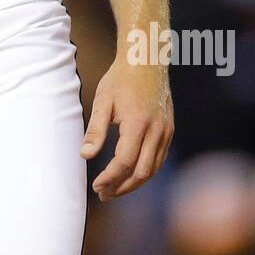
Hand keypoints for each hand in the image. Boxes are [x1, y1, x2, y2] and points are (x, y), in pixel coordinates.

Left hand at [81, 54, 172, 200]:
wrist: (146, 60)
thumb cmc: (121, 79)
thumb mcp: (102, 101)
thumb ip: (95, 130)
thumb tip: (85, 156)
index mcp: (138, 123)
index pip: (125, 161)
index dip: (110, 178)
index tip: (96, 186)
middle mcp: (156, 130)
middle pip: (142, 172)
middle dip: (122, 187)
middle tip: (103, 194)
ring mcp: (166, 131)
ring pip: (153, 169)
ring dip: (134, 183)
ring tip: (114, 189)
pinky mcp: (169, 130)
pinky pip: (159, 159)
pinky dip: (145, 171)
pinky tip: (130, 174)